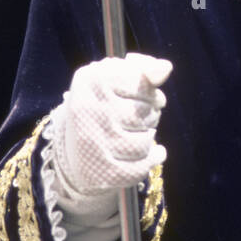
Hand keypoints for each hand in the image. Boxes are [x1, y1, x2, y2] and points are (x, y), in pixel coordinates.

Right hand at [51, 52, 172, 207]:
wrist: (74, 148)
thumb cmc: (105, 105)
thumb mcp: (118, 79)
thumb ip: (145, 69)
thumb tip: (166, 68)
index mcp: (91, 80)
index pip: (143, 83)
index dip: (150, 92)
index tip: (144, 97)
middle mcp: (88, 110)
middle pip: (144, 113)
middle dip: (150, 115)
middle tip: (137, 117)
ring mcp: (92, 143)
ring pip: (144, 142)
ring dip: (148, 138)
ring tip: (137, 134)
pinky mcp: (99, 173)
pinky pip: (141, 167)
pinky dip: (153, 159)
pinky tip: (153, 153)